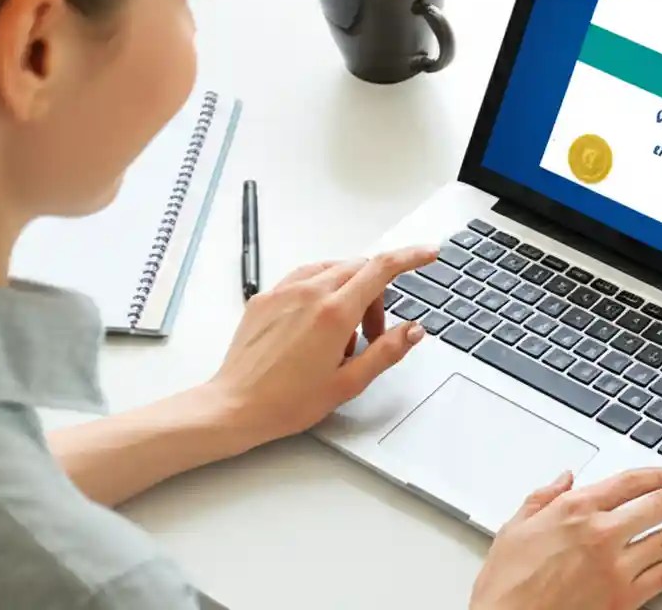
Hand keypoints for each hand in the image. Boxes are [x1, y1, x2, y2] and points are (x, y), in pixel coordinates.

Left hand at [207, 245, 437, 448]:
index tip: (428, 253)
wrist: (234, 407)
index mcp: (334, 313)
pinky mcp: (265, 298)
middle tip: (373, 334)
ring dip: (349, 290)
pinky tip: (316, 324)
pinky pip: (303, 278)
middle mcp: (309, 293)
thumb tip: (414, 330)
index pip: (382, 269)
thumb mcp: (348, 383)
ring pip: (332, 270)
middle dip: (376, 293)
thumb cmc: (287, 402)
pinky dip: (321, 290)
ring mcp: (284, 292)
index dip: (411, 257)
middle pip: (359, 270)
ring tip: (342, 334)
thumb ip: (386, 351)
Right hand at [470, 468, 661, 609]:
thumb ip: (543, 499)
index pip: (625, 483)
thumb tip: (564, 479)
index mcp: (574, 510)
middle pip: (656, 506)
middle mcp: (601, 533)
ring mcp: (616, 566)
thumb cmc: (506, 585)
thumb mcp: (514, 529)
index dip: (652, 476)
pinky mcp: (625, 597)